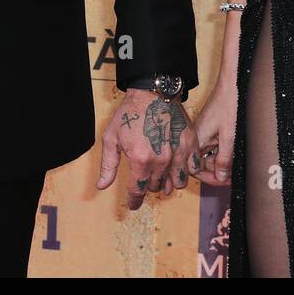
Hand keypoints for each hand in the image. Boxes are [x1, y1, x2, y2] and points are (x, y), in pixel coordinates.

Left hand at [97, 89, 200, 208]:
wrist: (153, 91)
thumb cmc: (130, 113)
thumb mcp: (111, 137)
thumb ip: (108, 165)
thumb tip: (102, 186)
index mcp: (140, 161)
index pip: (138, 192)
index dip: (134, 201)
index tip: (133, 203)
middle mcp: (161, 161)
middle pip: (155, 187)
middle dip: (148, 184)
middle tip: (144, 174)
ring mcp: (178, 153)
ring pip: (176, 183)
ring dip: (167, 181)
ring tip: (161, 172)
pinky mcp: (190, 144)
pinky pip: (191, 169)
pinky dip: (185, 170)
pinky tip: (177, 164)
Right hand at [191, 78, 235, 185]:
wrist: (232, 83)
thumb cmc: (229, 104)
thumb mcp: (229, 136)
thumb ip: (224, 158)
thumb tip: (220, 177)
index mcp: (196, 139)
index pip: (195, 168)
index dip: (209, 178)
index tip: (224, 183)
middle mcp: (196, 137)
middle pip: (201, 163)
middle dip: (215, 173)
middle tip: (231, 178)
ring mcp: (203, 132)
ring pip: (207, 155)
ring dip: (219, 164)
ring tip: (234, 169)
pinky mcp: (209, 128)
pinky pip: (212, 146)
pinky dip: (221, 153)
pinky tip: (232, 156)